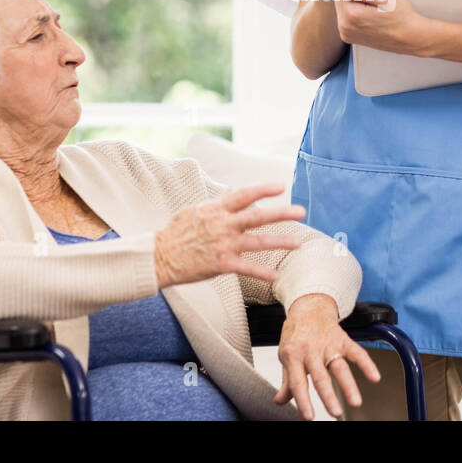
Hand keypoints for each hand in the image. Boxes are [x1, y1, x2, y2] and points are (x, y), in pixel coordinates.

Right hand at [153, 184, 304, 288]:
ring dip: (280, 241)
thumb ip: (217, 201)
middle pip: (257, 216)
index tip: (281, 186)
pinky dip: (262, 272)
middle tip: (301, 211)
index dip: (263, 189)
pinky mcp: (221, 264)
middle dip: (281, 213)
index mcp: (216, 209)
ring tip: (298, 243)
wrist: (159, 256)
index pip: (244, 195)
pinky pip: (247, 268)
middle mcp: (223, 224)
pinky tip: (276, 276)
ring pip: (257, 242)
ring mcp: (223, 244)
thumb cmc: (176, 232)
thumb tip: (233, 190)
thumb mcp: (195, 210)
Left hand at [274, 294, 380, 419]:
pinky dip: (367, 364)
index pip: (297, 382)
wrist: (308, 307)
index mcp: (293, 355)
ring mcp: (328, 345)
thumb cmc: (296, 334)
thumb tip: (280, 401)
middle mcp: (311, 351)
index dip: (303, 400)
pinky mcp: (343, 339)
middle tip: (335, 412)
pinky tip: (374, 377)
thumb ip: (286, 381)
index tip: (309, 417)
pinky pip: (356, 352)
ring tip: (355, 401)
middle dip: (328, 396)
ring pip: (339, 367)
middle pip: (320, 376)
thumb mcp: (285, 355)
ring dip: (348, 385)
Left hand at [333, 0, 433, 54]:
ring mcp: (346, 35)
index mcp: (351, 15)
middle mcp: (344, 28)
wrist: (411, 38)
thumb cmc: (402, 16)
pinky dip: (354, 13)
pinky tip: (369, 14)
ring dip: (352, 3)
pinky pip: (346, 19)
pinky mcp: (350, 38)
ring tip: (372, 4)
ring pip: (342, 9)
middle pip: (338, 0)